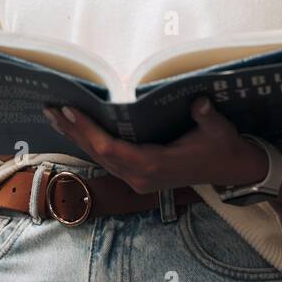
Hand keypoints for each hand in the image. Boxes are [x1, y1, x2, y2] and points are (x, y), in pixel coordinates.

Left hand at [41, 96, 268, 193]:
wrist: (231, 169)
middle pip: (97, 154)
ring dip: (77, 137)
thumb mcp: (220, 130)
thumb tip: (199, 102)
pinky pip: (108, 159)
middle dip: (73, 130)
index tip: (69, 109)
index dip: (87, 130)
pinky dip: (90, 142)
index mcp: (154, 166)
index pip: (110, 149)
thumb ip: (208, 118)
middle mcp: (140, 177)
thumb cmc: (223, 147)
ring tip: (56, 116)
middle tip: (50, 108)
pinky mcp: (138, 176)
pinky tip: (78, 129)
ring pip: (99, 158)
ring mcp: (137, 179)